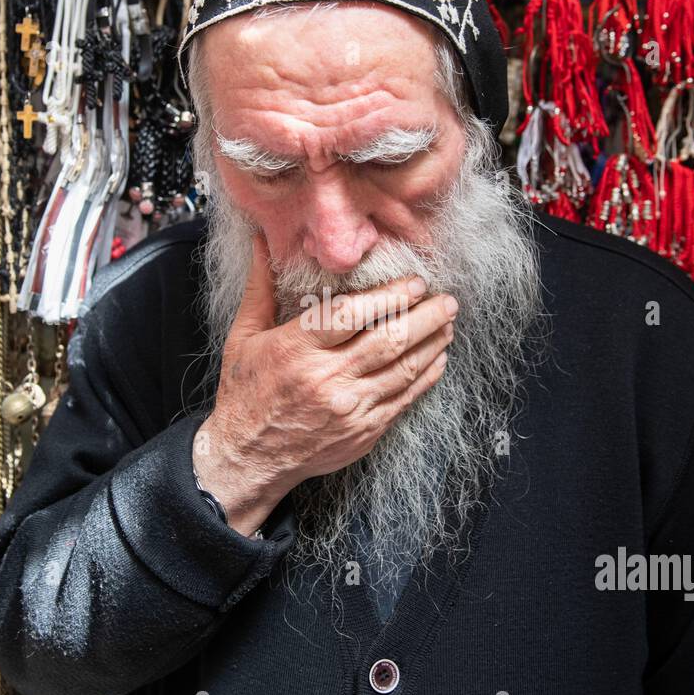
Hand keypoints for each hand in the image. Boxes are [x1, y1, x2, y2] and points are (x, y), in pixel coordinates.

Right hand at [193, 234, 456, 535]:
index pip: (350, 315)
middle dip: (424, 317)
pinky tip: (438, 359)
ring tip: (448, 322)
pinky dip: (425, 377)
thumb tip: (263, 238)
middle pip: (387, 342)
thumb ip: (262, 287)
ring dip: (432, 343)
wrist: (249, 456)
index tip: (414, 282)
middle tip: (446, 300)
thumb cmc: (245, 390)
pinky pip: (404, 399)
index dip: (388, 296)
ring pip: (403, 370)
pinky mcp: (363, 431)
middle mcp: (325, 379)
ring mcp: (348, 408)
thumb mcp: (244, 336)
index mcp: (295, 349)